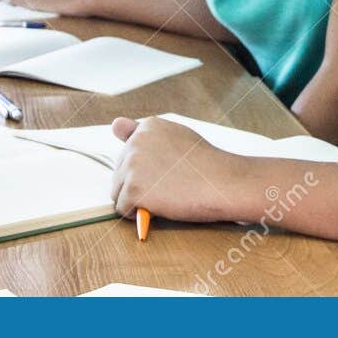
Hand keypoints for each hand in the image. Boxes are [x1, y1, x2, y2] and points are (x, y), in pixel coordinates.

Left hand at [109, 116, 242, 222]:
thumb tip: (114, 124)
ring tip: (165, 196)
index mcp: (148, 126)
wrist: (223, 182)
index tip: (166, 170)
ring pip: (118, 191)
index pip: (129, 154)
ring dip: (136, 199)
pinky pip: (122, 208)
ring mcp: (133, 165)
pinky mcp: (133, 189)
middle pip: (120, 173)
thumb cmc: (204, 164)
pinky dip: (136, 214)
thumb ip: (142, 133)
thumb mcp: (175, 137)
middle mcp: (136, 142)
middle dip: (139, 184)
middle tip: (170, 185)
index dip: (146, 168)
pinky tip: (158, 207)